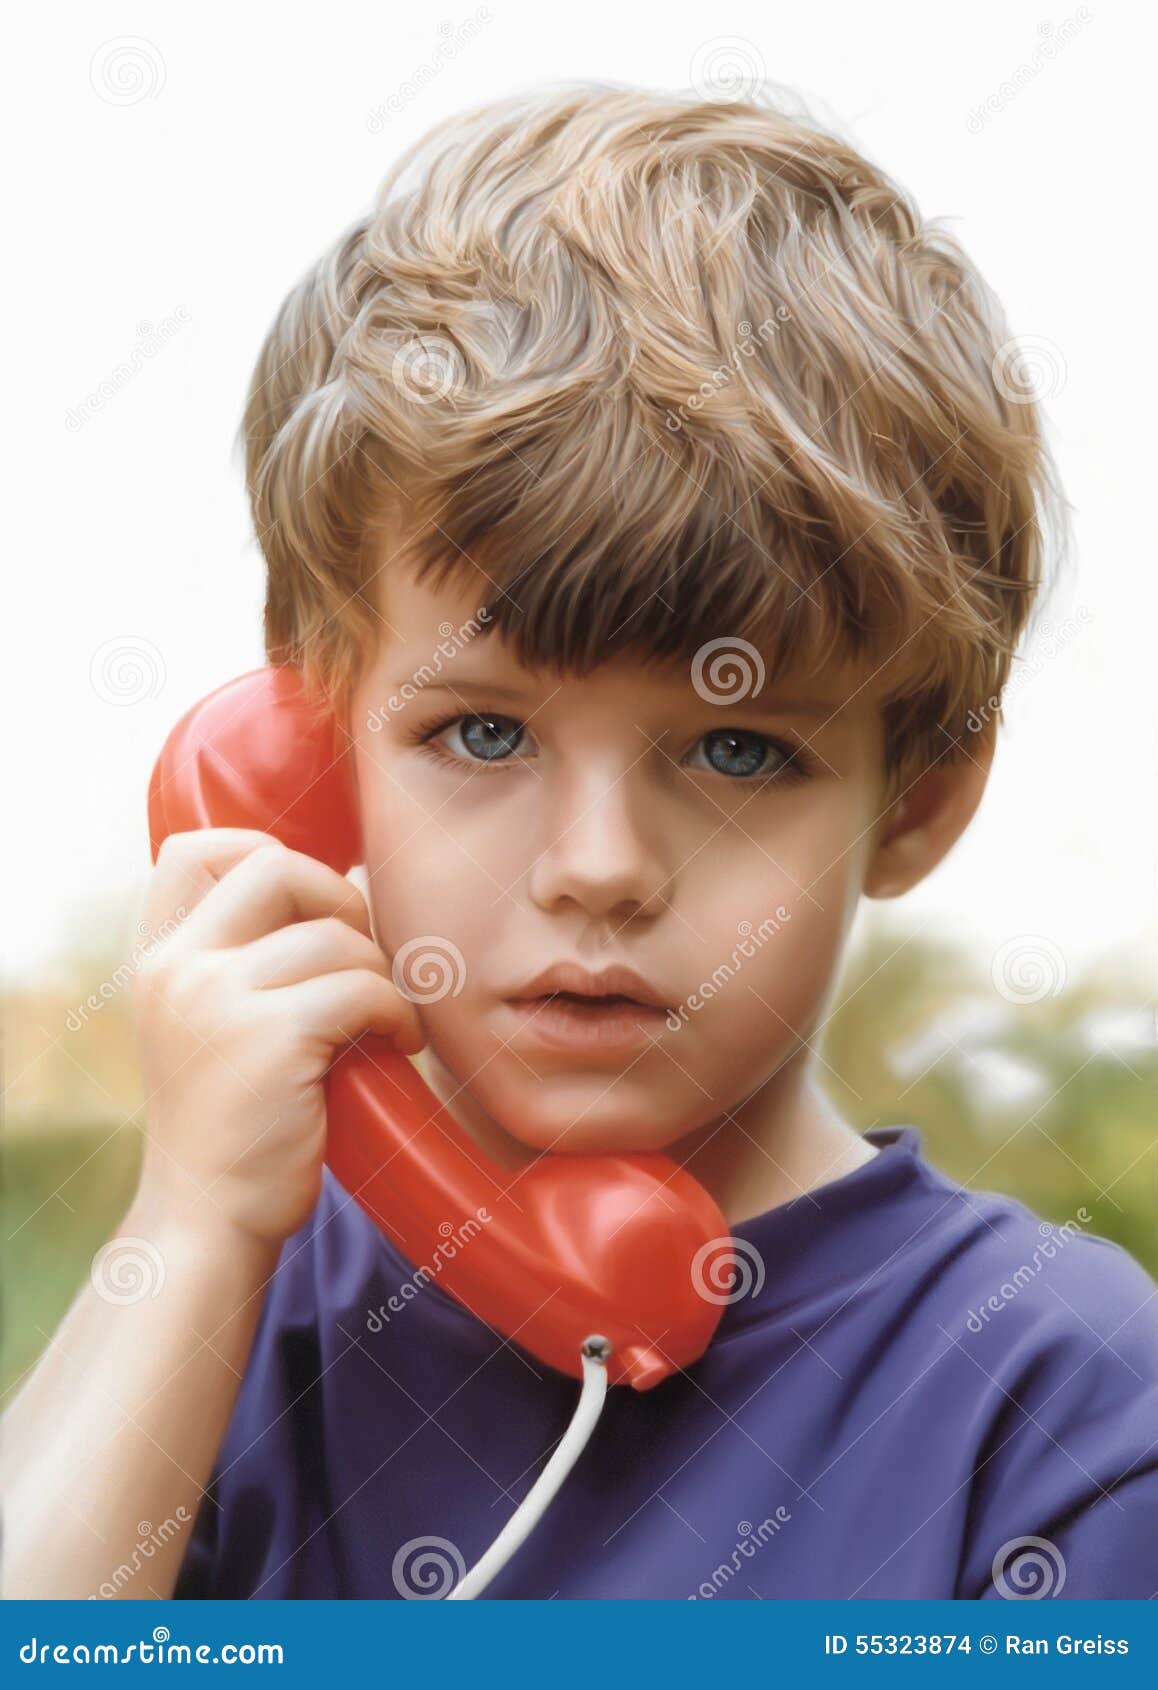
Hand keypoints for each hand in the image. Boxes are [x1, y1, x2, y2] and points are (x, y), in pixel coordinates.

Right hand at [131, 829, 425, 1245]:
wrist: (207, 1220)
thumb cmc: (229, 1123)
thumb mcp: (204, 1025)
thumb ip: (236, 961)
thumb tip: (335, 890)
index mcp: (158, 959)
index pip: (193, 850)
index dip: (264, 852)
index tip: (310, 905)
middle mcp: (178, 968)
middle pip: (276, 867)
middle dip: (340, 898)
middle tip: (362, 957)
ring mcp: (218, 999)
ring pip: (336, 937)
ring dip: (381, 975)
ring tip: (384, 1020)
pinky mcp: (272, 1037)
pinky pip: (363, 989)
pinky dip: (397, 1013)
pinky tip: (396, 1044)